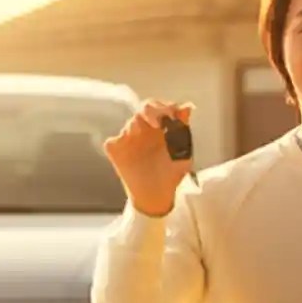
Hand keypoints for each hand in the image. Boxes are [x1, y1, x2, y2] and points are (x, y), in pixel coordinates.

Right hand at [103, 99, 194, 216]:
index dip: (166, 108)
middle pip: (145, 107)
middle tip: (158, 123)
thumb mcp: (183, 154)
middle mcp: (144, 128)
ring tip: (148, 143)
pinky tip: (128, 154)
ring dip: (140, 129)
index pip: (161, 106)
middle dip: (151, 111)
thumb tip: (188, 106)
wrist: (156, 197)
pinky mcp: (116, 150)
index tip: (172, 117)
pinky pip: (113, 142)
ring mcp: (128, 138)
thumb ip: (183, 130)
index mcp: (161, 126)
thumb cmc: (171, 174)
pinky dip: (119, 143)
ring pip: (131, 123)